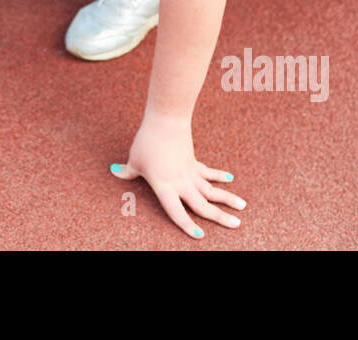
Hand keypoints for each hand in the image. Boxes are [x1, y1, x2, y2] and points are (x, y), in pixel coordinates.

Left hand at [110, 113, 245, 240]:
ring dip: (228, 199)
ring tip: (243, 208)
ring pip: (212, 190)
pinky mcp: (193, 162)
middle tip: (237, 225)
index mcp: (165, 187)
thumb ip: (126, 171)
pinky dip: (220, 176)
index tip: (200, 236)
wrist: (166, 121)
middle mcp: (181, 183)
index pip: (176, 212)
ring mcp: (190, 173)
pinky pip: (209, 172)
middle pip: (203, 205)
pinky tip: (231, 180)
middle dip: (220, 217)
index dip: (187, 225)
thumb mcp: (134, 159)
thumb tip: (114, 172)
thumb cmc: (147, 142)